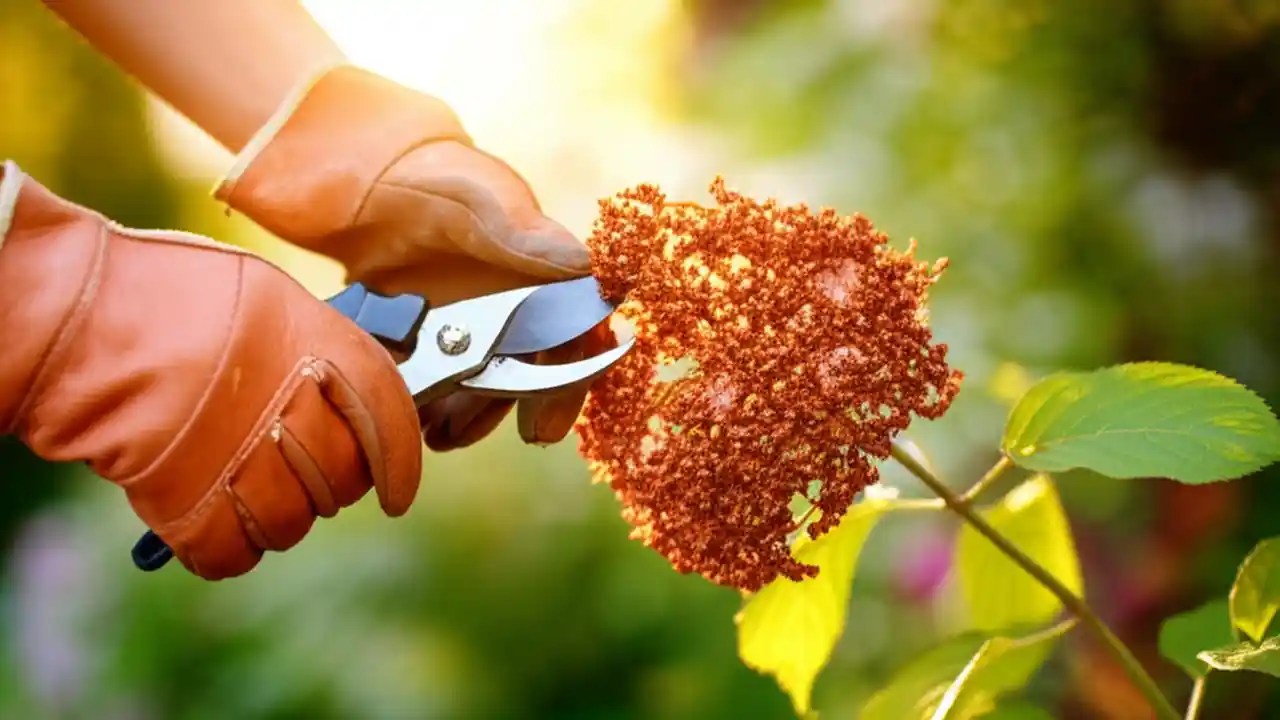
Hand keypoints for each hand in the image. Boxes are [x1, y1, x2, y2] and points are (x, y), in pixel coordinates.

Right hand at [0, 161, 421, 578]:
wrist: (83, 317)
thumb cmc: (171, 292)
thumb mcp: (268, 296)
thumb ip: (318, 345)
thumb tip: (351, 390)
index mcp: (323, 348)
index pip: (390, 418)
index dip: (401, 462)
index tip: (398, 490)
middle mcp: (294, 408)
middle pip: (342, 478)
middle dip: (332, 482)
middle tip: (301, 467)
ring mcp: (244, 460)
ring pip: (292, 521)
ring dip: (279, 514)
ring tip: (248, 484)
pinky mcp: (190, 503)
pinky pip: (232, 552)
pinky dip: (229, 545)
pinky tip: (216, 519)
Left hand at [214, 65, 602, 449]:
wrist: (370, 180)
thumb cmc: (440, 180)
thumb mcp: (481, 200)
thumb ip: (524, 234)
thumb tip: (585, 267)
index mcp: (545, 282)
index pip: (573, 342)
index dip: (567, 387)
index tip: (543, 425)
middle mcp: (517, 315)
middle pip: (526, 380)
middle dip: (500, 412)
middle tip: (460, 435)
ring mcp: (473, 333)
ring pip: (481, 391)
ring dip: (461, 418)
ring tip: (429, 429)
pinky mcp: (430, 343)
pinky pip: (437, 386)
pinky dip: (424, 405)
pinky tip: (403, 411)